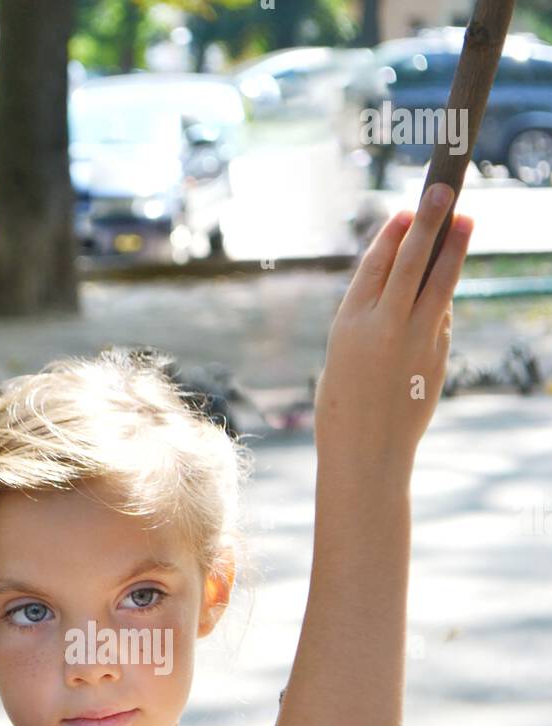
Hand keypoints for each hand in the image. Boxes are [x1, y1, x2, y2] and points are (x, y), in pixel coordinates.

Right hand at [314, 183, 473, 471]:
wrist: (366, 451)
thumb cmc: (345, 403)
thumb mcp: (343, 352)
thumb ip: (371, 317)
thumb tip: (410, 282)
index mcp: (350, 323)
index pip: (375, 265)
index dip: (393, 234)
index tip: (407, 210)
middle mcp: (384, 327)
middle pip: (411, 263)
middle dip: (429, 223)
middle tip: (444, 191)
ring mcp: (414, 341)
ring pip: (439, 283)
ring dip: (455, 247)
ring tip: (466, 220)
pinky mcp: (436, 356)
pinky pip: (441, 317)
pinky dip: (443, 297)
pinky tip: (447, 280)